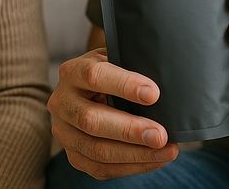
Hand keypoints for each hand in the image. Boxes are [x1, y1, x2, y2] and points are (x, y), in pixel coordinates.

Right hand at [47, 48, 178, 178]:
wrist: (90, 92)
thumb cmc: (112, 74)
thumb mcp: (117, 59)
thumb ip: (133, 66)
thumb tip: (167, 84)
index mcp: (72, 72)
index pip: (93, 76)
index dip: (124, 85)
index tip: (154, 94)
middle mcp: (62, 103)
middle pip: (91, 120)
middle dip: (130, 130)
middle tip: (161, 135)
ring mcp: (65, 133)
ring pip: (97, 150)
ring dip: (136, 154)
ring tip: (167, 150)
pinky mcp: (74, 156)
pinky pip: (102, 168)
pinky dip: (133, 166)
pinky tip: (156, 159)